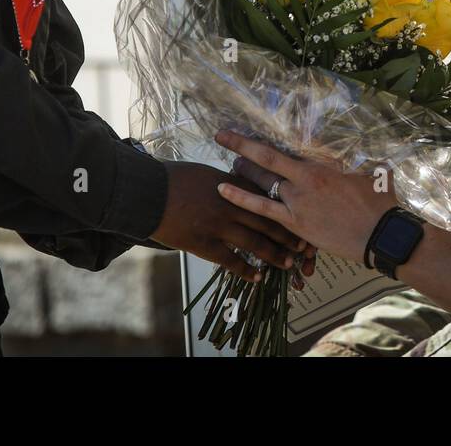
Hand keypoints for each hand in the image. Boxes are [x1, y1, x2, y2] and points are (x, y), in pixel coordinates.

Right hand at [150, 161, 305, 282]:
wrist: (146, 192)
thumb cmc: (173, 178)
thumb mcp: (206, 173)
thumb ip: (228, 183)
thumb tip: (241, 186)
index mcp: (233, 184)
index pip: (267, 196)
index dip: (285, 208)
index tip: (300, 215)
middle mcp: (231, 204)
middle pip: (268, 220)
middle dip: (287, 234)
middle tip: (304, 245)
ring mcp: (219, 225)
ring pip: (255, 242)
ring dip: (274, 254)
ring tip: (288, 263)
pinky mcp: (204, 244)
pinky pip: (231, 260)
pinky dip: (247, 269)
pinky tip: (258, 276)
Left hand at [215, 129, 397, 263]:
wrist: (380, 234)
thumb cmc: (379, 203)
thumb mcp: (372, 172)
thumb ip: (360, 161)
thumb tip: (365, 153)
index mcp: (320, 166)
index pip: (282, 149)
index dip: (256, 140)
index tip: (242, 132)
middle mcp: (304, 181)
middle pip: (266, 162)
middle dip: (243, 150)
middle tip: (226, 140)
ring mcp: (298, 202)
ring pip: (263, 183)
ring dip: (243, 173)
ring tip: (228, 165)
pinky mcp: (296, 223)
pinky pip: (262, 209)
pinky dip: (242, 199)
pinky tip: (223, 191)